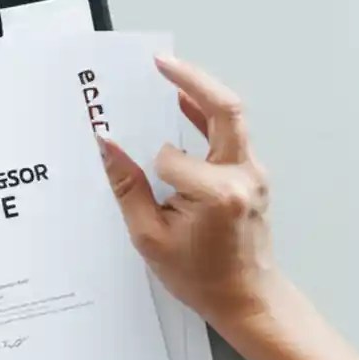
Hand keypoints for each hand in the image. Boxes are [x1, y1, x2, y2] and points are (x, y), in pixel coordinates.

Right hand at [99, 55, 279, 329]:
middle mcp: (243, 176)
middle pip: (225, 110)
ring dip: (200, 92)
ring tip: (167, 73)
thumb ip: (128, 187)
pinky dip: (208, 114)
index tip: (125, 164)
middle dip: (191, 80)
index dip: (150, 166)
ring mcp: (252, 172)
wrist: (247, 297)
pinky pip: (231, 133)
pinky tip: (185, 103)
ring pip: (231, 117)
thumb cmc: (201, 276)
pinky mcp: (251, 173)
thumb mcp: (150, 238)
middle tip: (159, 62)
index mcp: (219, 194)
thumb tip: (106, 145)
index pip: (172, 158)